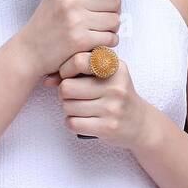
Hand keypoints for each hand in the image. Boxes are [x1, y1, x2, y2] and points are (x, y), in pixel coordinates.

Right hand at [14, 0, 123, 78]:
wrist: (29, 52)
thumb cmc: (46, 26)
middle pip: (114, 0)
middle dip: (112, 11)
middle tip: (100, 19)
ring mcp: (75, 20)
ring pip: (115, 20)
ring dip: (111, 29)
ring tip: (96, 31)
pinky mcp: (80, 40)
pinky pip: (111, 38)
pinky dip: (107, 43)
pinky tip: (94, 42)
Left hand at [42, 52, 160, 149]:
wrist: (140, 123)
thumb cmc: (116, 96)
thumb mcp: (106, 76)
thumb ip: (78, 71)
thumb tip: (47, 80)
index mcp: (115, 67)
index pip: (79, 60)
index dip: (66, 69)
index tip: (69, 76)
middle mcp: (116, 86)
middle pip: (66, 87)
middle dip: (65, 94)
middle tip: (75, 96)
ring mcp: (113, 108)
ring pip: (67, 106)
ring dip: (69, 110)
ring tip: (82, 109)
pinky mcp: (108, 127)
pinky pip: (72, 123)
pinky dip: (73, 123)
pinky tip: (84, 121)